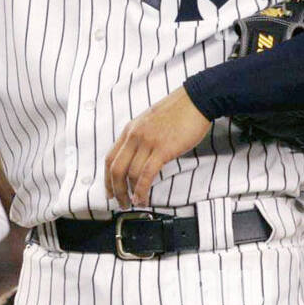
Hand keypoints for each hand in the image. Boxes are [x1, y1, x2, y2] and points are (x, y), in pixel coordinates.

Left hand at [104, 87, 211, 206]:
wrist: (196, 100)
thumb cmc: (177, 112)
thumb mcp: (149, 122)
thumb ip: (140, 138)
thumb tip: (137, 158)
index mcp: (129, 130)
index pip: (110, 158)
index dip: (107, 178)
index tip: (109, 191)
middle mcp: (134, 136)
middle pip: (116, 168)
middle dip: (115, 190)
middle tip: (120, 202)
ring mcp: (147, 142)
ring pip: (130, 174)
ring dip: (130, 193)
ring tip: (135, 203)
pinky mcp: (163, 149)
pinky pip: (146, 174)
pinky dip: (142, 190)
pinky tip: (143, 198)